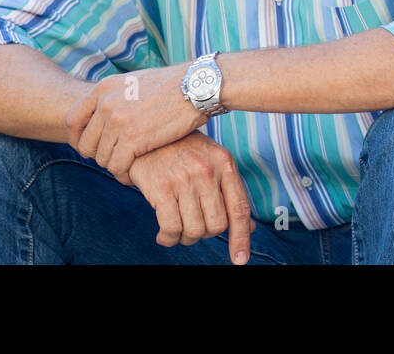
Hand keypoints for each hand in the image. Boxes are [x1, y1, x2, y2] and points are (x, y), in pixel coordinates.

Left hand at [66, 67, 203, 183]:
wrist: (197, 86)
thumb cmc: (173, 86)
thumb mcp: (134, 82)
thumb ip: (115, 97)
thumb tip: (102, 115)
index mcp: (103, 88)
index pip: (72, 120)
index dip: (79, 139)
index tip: (93, 148)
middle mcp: (105, 103)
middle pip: (86, 144)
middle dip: (101, 156)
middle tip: (118, 159)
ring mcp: (118, 120)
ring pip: (102, 158)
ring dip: (116, 167)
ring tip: (130, 167)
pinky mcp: (133, 138)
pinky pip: (117, 167)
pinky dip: (125, 175)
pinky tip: (136, 174)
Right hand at [128, 132, 256, 260]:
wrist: (145, 134)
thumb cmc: (182, 150)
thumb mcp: (212, 161)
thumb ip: (229, 191)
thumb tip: (248, 226)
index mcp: (224, 163)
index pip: (239, 208)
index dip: (241, 238)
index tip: (240, 260)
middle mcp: (207, 171)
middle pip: (216, 225)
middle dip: (205, 234)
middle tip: (193, 228)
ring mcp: (184, 179)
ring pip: (194, 230)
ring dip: (185, 238)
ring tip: (178, 229)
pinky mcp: (161, 188)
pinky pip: (171, 229)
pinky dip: (168, 239)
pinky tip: (163, 235)